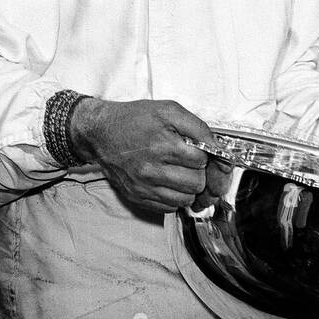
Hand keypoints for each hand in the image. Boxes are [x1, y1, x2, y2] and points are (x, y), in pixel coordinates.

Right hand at [70, 98, 232, 213]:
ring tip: (180, 173)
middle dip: (198, 172)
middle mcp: (153, 169)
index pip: (202, 160)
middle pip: (196, 183)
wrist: (101, 132)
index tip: (198, 151)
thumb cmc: (135, 119)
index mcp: (164, 145)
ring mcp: (144, 186)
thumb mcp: (169, 110)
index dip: (204, 154)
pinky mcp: (137, 197)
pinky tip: (168, 182)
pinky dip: (173, 197)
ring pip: (185, 200)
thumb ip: (197, 127)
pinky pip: (168, 208)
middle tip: (189, 162)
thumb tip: (217, 147)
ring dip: (188, 188)